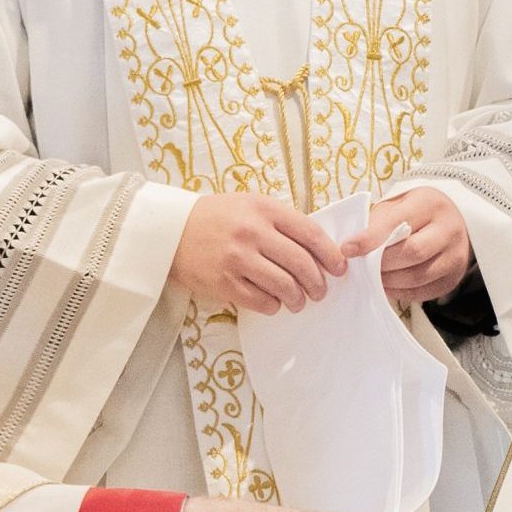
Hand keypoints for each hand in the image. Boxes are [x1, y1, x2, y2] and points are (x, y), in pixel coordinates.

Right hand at [169, 193, 345, 313]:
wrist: (171, 231)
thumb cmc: (217, 218)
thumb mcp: (250, 205)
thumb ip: (282, 222)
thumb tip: (318, 249)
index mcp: (264, 209)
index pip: (310, 234)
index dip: (331, 255)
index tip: (340, 268)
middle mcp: (253, 232)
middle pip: (302, 264)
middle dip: (318, 283)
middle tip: (320, 291)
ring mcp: (238, 259)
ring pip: (285, 286)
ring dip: (298, 299)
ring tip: (298, 301)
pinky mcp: (224, 282)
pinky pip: (262, 301)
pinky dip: (274, 306)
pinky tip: (274, 303)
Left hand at [340, 187, 471, 303]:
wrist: (451, 223)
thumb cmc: (415, 213)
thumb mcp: (397, 206)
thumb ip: (378, 223)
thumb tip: (351, 248)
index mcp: (431, 204)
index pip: (397, 223)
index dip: (370, 239)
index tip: (347, 249)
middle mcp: (449, 229)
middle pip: (411, 252)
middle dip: (380, 263)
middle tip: (361, 266)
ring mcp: (455, 256)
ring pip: (417, 277)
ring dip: (388, 281)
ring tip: (372, 277)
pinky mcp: (453, 279)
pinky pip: (422, 292)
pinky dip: (400, 292)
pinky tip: (387, 286)